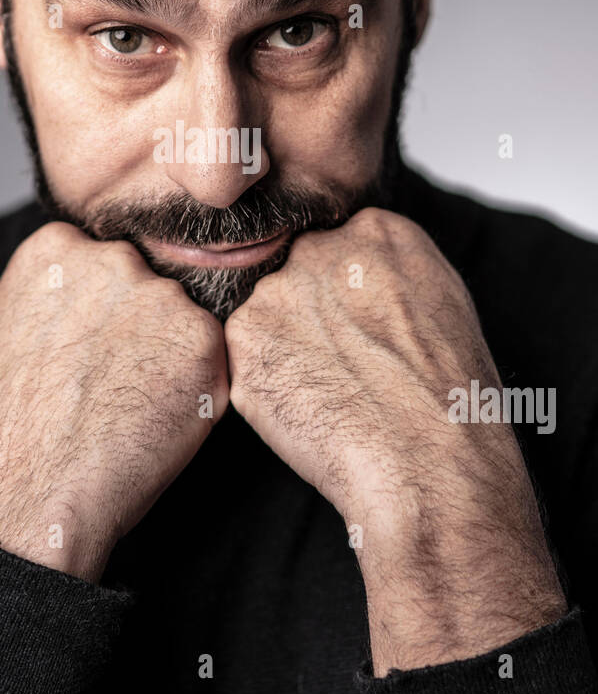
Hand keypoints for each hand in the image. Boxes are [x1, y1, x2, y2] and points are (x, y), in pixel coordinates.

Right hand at [0, 223, 227, 580]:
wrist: (33, 491)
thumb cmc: (14, 425)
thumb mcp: (11, 328)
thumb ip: (57, 289)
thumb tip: (84, 281)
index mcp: (57, 247)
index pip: (102, 258)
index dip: (100, 310)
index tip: (86, 348)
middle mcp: (112, 257)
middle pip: (145, 282)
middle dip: (139, 325)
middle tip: (111, 381)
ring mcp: (160, 294)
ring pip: (181, 319)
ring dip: (169, 355)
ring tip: (129, 404)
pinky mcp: (202, 338)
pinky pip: (211, 357)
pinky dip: (196, 388)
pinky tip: (155, 416)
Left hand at [224, 207, 566, 670]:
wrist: (428, 462)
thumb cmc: (449, 400)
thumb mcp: (441, 305)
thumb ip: (389, 273)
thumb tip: (360, 278)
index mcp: (380, 230)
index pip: (339, 247)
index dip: (348, 298)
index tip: (363, 332)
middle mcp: (323, 246)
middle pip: (297, 273)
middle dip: (310, 316)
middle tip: (343, 368)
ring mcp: (279, 288)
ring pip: (267, 314)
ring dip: (285, 350)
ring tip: (332, 394)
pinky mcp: (244, 335)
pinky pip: (246, 356)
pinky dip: (267, 385)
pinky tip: (309, 410)